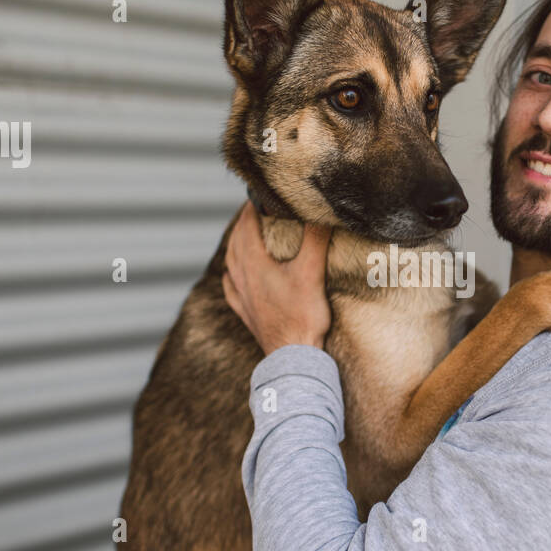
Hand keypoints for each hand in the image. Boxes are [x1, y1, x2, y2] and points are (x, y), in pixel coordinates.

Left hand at [222, 201, 332, 354]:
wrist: (293, 357)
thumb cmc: (302, 316)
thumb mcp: (312, 272)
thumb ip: (315, 238)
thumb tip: (321, 210)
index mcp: (253, 262)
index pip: (246, 225)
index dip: (252, 207)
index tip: (260, 192)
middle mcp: (241, 276)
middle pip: (236, 241)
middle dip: (243, 222)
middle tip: (254, 209)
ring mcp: (242, 296)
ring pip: (230, 262)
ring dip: (235, 245)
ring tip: (242, 235)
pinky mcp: (246, 313)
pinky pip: (230, 288)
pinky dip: (229, 275)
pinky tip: (230, 275)